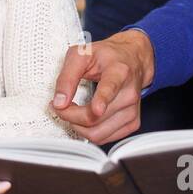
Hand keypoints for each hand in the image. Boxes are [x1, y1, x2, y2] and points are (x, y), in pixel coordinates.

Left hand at [51, 29, 153, 144]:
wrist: (132, 59)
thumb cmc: (106, 56)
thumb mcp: (81, 55)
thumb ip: (67, 77)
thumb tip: (60, 103)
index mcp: (118, 72)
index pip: (110, 89)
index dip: (102, 100)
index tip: (97, 109)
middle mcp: (128, 93)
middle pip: (95, 117)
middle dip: (70, 116)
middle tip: (59, 106)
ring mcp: (132, 110)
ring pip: (98, 133)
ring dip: (78, 126)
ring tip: (72, 111)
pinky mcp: (132, 123)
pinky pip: (104, 138)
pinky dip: (89, 132)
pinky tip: (85, 118)